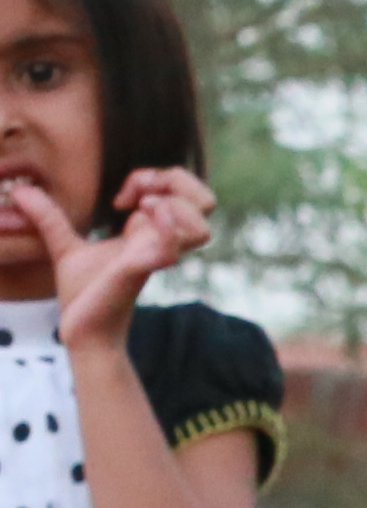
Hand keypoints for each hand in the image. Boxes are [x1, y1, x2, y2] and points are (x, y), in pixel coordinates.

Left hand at [6, 165, 209, 348]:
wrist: (82, 329)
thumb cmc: (85, 294)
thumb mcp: (65, 246)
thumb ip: (49, 217)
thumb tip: (20, 191)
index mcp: (151, 233)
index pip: (180, 190)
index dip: (154, 178)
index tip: (119, 198)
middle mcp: (162, 243)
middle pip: (204, 201)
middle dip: (174, 183)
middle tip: (140, 196)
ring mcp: (156, 256)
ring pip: (201, 225)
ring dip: (172, 206)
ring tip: (140, 210)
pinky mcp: (140, 270)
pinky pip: (170, 246)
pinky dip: (160, 226)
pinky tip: (133, 216)